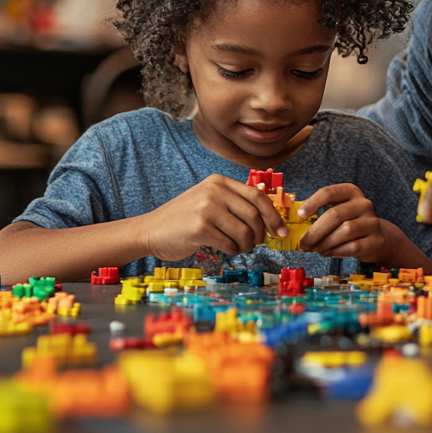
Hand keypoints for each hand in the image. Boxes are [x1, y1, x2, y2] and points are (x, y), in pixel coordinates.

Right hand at [135, 174, 285, 260]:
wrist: (150, 230)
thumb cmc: (184, 219)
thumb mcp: (210, 201)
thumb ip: (234, 203)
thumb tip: (270, 216)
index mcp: (219, 181)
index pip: (257, 196)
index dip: (273, 215)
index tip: (281, 231)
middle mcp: (214, 191)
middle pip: (254, 215)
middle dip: (260, 234)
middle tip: (255, 243)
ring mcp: (206, 208)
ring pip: (244, 232)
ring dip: (246, 245)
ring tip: (238, 247)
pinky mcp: (200, 228)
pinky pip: (230, 243)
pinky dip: (233, 251)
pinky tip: (225, 249)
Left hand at [296, 183, 395, 261]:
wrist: (377, 238)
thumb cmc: (350, 223)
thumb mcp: (338, 211)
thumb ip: (319, 213)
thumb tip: (295, 222)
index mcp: (351, 192)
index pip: (329, 192)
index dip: (313, 203)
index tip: (300, 216)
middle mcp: (363, 204)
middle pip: (335, 215)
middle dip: (315, 231)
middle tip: (303, 244)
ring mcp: (371, 222)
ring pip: (344, 231)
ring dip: (326, 243)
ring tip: (317, 249)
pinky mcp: (375, 240)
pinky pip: (352, 247)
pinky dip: (336, 252)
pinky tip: (329, 252)